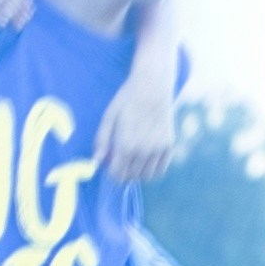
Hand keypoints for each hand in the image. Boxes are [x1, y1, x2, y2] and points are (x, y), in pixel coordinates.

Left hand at [98, 61, 179, 183]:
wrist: (153, 89)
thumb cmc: (126, 101)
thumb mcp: (108, 117)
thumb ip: (101, 140)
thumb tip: (95, 162)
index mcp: (126, 145)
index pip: (118, 173)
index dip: (111, 174)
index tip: (109, 167)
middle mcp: (143, 151)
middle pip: (131, 176)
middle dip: (123, 174)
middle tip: (119, 163)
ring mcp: (158, 149)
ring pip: (147, 176)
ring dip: (137, 173)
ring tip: (131, 162)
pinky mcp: (169, 146)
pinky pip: (161, 168)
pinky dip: (152, 169)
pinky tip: (145, 160)